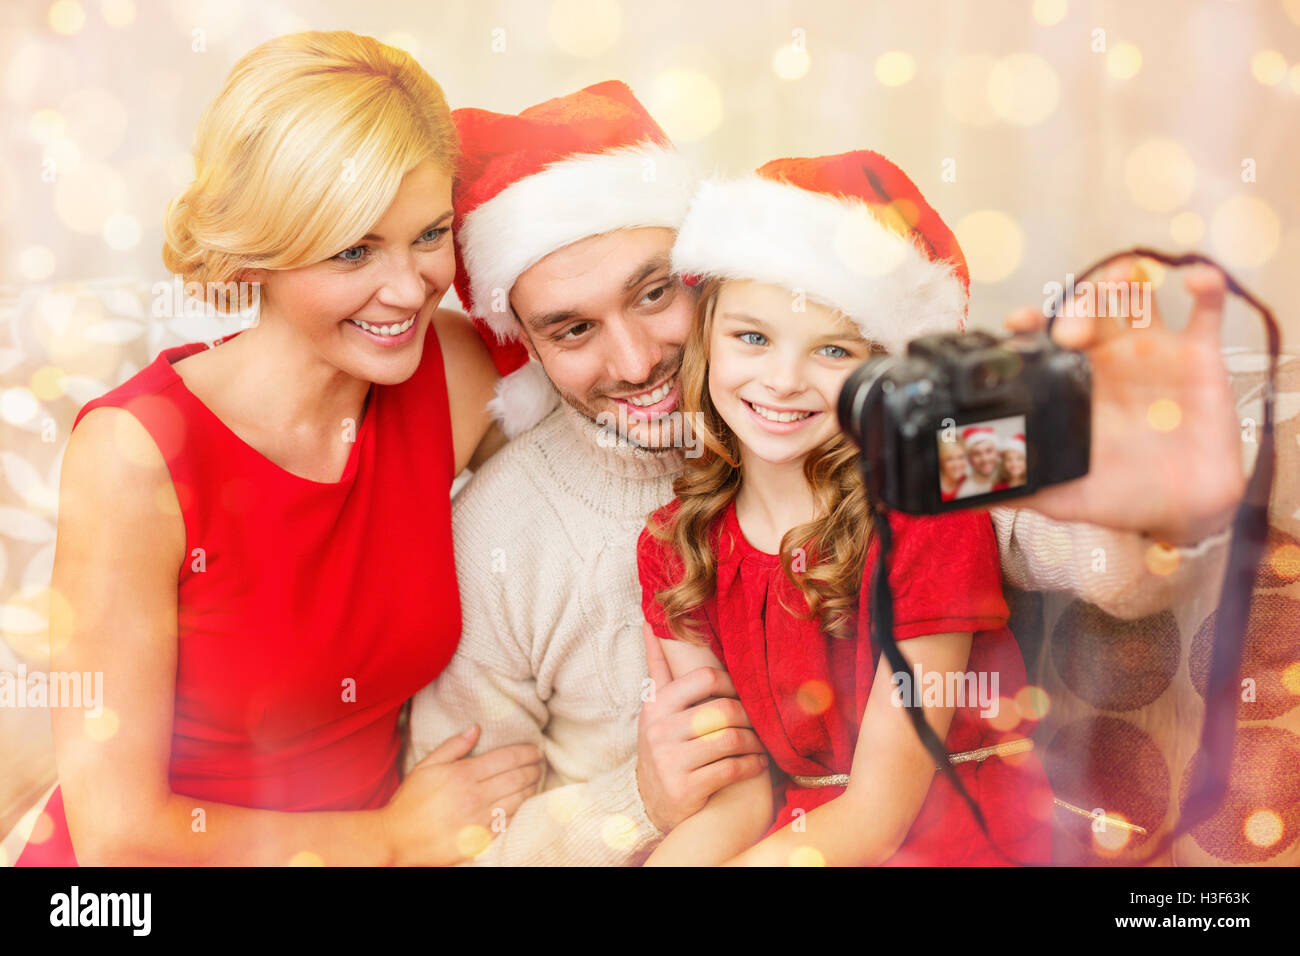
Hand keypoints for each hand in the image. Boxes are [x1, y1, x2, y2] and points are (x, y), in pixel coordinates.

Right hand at [381, 726, 541, 865]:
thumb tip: (475, 729)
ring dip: (531, 789)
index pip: (507, 759)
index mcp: (463, 774)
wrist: (396, 839)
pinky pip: (508, 823)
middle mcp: (475, 796)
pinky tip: (523, 803)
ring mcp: (479, 820)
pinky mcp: (480, 840)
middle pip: (517, 778)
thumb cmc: (409, 801)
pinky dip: (520, 810)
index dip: (526, 753)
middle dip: (533, 769)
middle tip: (539, 764)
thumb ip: (453, 747)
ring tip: (536, 781)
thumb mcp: (426, 766)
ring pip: (518, 800)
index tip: (535, 750)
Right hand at [636, 626, 767, 833]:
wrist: (649, 803)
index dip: (733, 683)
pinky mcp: (685, 788)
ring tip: (761, 743)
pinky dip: (752, 765)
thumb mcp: (655, 710)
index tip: (742, 694)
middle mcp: (659, 730)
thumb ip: (659, 669)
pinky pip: (732, 768)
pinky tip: (757, 764)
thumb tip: (651, 623)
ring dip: (755, 742)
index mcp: (656, 705)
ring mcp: (670, 760)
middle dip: (749, 716)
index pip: (705, 678)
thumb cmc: (662, 747)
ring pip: (731, 739)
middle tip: (760, 722)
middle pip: (723, 709)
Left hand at [1002, 258, 1244, 545]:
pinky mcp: (1201, 358)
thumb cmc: (1121, 494)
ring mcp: (1154, 352)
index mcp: (1074, 380)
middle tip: (1066, 333)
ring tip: (1114, 291)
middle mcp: (1110, 357)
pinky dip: (1206, 288)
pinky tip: (1193, 282)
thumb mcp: (1061, 495)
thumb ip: (1016, 488)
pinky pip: (1208, 311)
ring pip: (1136, 295)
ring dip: (1121, 283)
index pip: (1045, 336)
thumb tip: (961, 498)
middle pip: (1087, 307)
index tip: (1017, 325)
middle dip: (1073, 307)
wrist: (1182, 514)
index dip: (1029, 322)